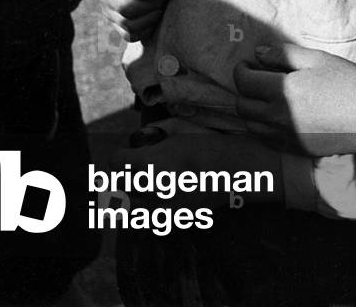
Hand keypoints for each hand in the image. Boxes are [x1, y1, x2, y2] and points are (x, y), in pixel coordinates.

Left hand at [109, 117, 282, 209]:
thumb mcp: (179, 135)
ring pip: (131, 207)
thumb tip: (141, 143)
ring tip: (140, 186)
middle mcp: (152, 190)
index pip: (116, 162)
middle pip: (120, 186)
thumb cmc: (211, 147)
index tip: (127, 151)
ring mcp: (165, 209)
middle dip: (122, 175)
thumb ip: (154, 141)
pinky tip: (158, 199)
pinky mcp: (177, 220)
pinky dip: (149, 211)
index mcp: (150, 164)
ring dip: (131, 195)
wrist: (239, 172)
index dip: (119, 154)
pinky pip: (152, 219)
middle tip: (131, 168)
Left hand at [234, 44, 355, 167]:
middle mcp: (278, 117)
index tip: (249, 64)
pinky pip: (265, 140)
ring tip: (266, 98)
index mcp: (282, 91)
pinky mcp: (294, 149)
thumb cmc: (348, 85)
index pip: (243, 81)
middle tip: (257, 79)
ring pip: (250, 126)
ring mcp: (285, 136)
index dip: (241, 69)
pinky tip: (277, 116)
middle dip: (244, 90)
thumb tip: (257, 53)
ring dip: (251, 110)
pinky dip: (263, 127)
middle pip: (242, 106)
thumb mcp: (318, 60)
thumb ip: (284, 54)